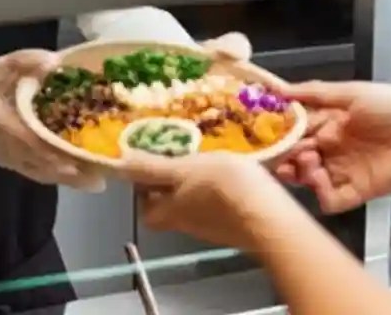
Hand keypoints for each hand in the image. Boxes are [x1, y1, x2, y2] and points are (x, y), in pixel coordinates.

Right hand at [0, 50, 106, 192]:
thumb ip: (28, 61)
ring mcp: (3, 156)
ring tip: (96, 180)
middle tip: (98, 177)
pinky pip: (34, 172)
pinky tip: (79, 177)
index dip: (50, 152)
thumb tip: (55, 63)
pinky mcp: (8, 162)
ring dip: (66, 179)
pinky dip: (56, 176)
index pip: (25, 141)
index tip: (75, 160)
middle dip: (67, 171)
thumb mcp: (4, 63)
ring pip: (37, 172)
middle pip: (36, 163)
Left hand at [122, 150, 290, 251]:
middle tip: (179, 163)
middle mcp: (188, 225)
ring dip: (195, 189)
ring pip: (194, 208)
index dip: (143, 190)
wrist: (269, 217)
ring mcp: (214, 228)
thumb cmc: (222, 187)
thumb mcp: (185, 169)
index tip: (149, 166)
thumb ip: (154, 168)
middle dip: (170, 189)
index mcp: (170, 211)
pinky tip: (231, 177)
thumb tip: (121, 163)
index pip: (145, 209)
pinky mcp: (236, 227)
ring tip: (206, 164)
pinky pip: (219, 209)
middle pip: (169, 210)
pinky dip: (218, 194)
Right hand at [270, 80, 390, 212]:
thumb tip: (276, 88)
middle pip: (297, 157)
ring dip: (298, 172)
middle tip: (278, 153)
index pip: (296, 131)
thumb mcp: (351, 93)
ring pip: (308, 179)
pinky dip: (318, 192)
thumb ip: (313, 93)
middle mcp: (333, 148)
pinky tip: (317, 178)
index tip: (261, 132)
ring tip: (303, 162)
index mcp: (331, 124)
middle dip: (284, 156)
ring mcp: (343, 171)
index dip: (279, 132)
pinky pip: (329, 199)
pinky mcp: (355, 192)